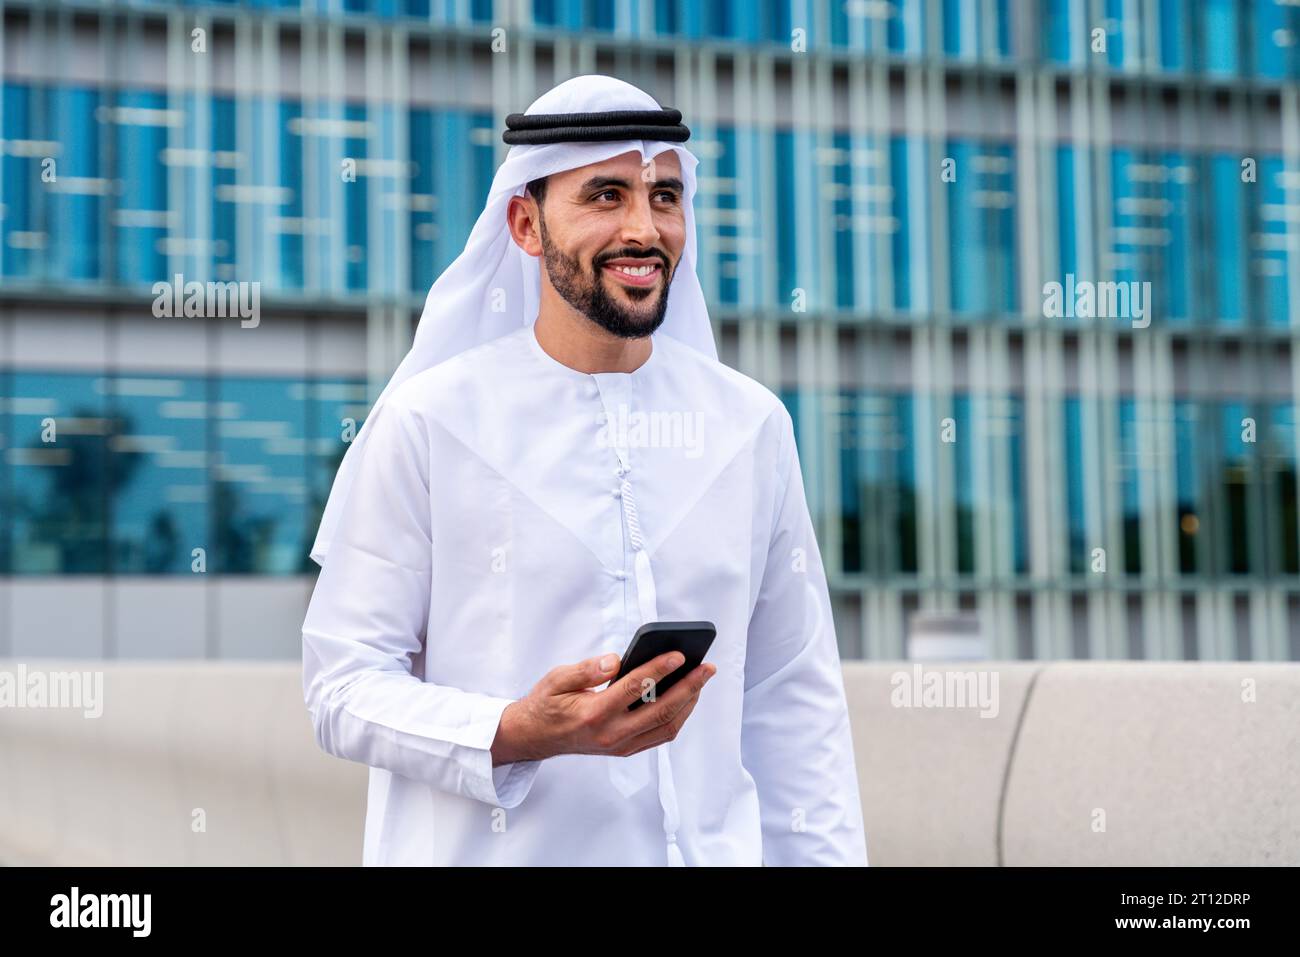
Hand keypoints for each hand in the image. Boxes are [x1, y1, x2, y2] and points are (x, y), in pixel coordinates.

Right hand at [490, 651, 715, 765]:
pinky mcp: (625, 749)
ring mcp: (621, 746)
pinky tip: (685, 697)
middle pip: (661, 710)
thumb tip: (615, 660)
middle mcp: (611, 734)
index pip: (635, 688)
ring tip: (701, 679)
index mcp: (594, 714)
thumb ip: (586, 669)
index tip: (679, 654)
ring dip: (688, 702)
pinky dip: (678, 716)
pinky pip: (660, 735)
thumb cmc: (547, 703)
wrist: (535, 737)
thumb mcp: (556, 679)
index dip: (659, 669)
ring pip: (666, 726)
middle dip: (689, 687)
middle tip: (707, 667)